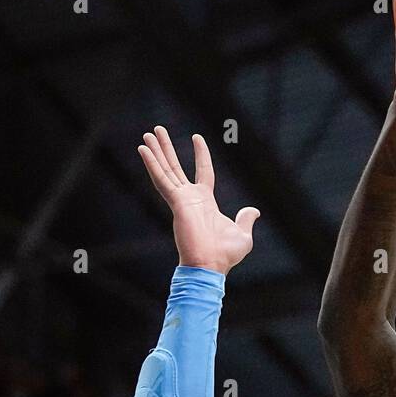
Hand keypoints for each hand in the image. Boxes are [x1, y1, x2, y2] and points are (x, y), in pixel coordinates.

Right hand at [138, 126, 258, 274]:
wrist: (211, 265)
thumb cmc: (225, 255)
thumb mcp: (243, 235)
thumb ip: (246, 220)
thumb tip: (253, 211)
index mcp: (205, 202)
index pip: (203, 171)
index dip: (201, 155)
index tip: (196, 137)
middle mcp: (190, 198)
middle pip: (176, 167)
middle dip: (167, 149)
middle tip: (157, 130)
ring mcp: (181, 199)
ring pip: (166, 170)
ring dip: (156, 152)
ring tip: (147, 134)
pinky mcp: (176, 202)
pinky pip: (161, 179)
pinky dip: (152, 164)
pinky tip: (142, 150)